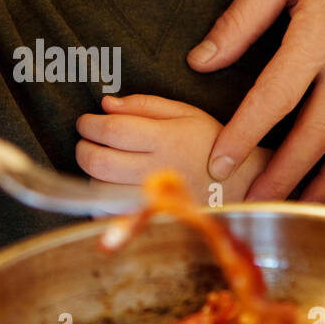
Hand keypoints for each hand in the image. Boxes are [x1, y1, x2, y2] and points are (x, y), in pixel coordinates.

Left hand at [75, 94, 270, 204]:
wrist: (241, 186)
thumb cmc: (211, 145)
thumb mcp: (186, 113)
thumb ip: (145, 105)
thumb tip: (106, 104)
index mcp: (166, 139)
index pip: (111, 130)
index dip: (89, 124)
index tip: (87, 122)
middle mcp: (157, 170)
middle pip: (98, 162)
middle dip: (83, 149)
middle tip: (88, 141)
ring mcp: (153, 199)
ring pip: (101, 189)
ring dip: (93, 174)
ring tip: (105, 163)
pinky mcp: (151, 220)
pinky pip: (111, 214)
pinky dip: (103, 201)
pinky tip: (114, 187)